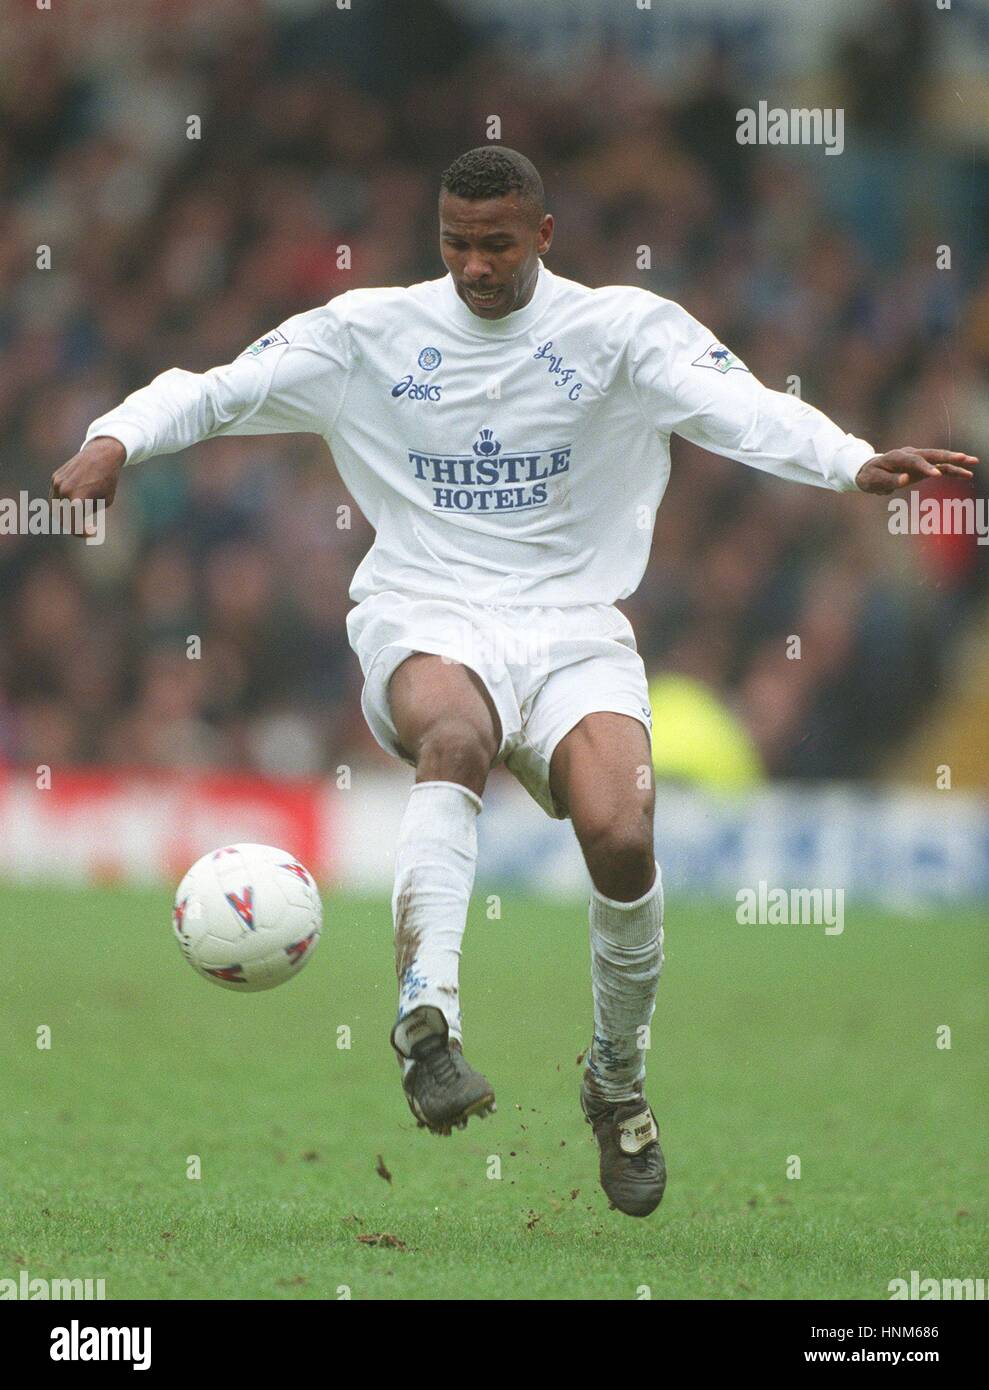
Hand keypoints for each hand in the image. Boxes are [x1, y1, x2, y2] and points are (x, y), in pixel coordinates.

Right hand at [49, 437, 125, 533]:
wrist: (102, 454)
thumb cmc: (108, 479)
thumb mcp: (105, 501)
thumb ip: (89, 512)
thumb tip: (78, 520)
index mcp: (77, 499)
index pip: (73, 524)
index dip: (81, 532)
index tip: (92, 532)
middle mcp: (63, 491)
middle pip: (62, 518)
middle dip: (73, 525)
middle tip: (85, 527)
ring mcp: (57, 483)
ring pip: (55, 508)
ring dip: (66, 514)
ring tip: (81, 512)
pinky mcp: (55, 477)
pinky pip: (55, 496)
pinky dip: (63, 502)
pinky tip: (76, 499)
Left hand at [855, 447, 977, 494]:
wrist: (868, 470)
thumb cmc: (869, 476)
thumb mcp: (873, 481)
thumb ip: (889, 481)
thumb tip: (906, 480)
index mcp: (897, 457)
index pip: (914, 461)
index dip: (925, 467)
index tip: (936, 475)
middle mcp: (910, 454)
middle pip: (931, 454)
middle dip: (948, 456)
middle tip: (964, 458)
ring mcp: (918, 459)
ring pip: (939, 458)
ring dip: (956, 461)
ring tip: (973, 463)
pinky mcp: (922, 466)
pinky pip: (940, 467)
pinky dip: (952, 470)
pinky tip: (967, 474)